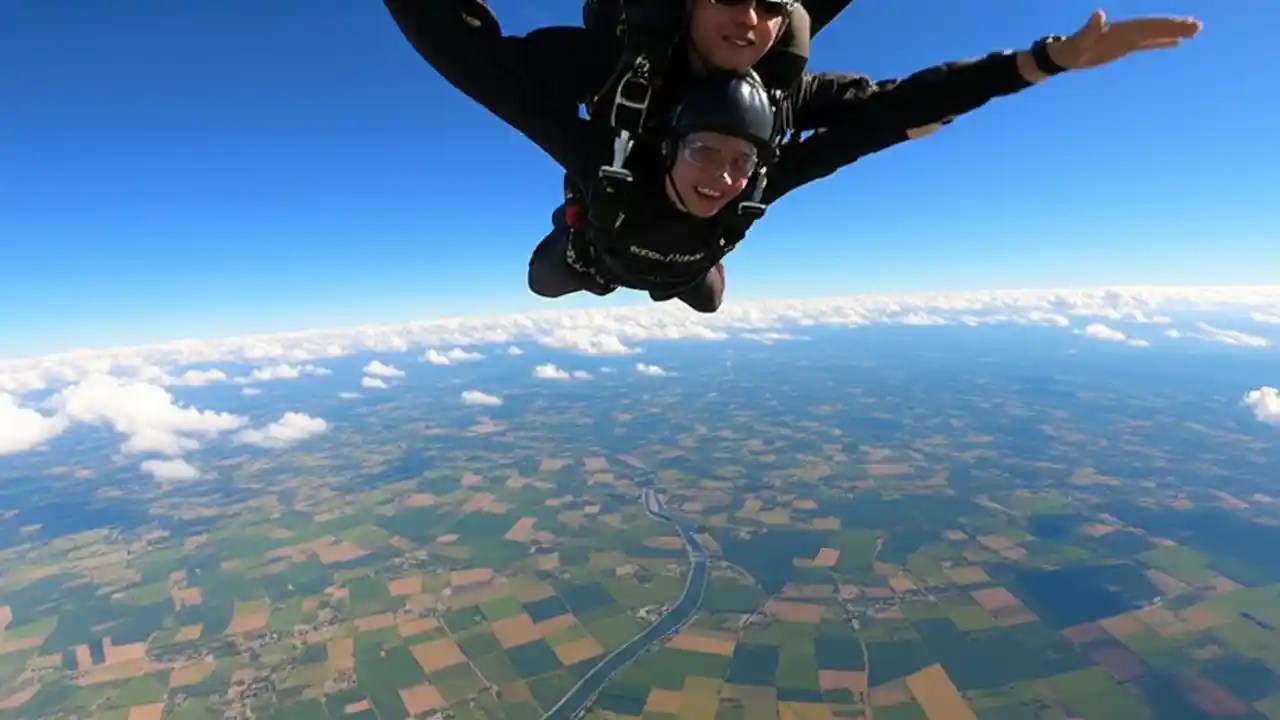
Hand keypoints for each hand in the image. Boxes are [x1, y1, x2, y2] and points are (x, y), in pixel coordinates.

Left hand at [1049, 9, 1201, 70]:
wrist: (1063, 55)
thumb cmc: (1070, 49)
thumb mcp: (1078, 42)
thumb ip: (1089, 29)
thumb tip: (1098, 13)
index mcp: (1119, 29)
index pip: (1147, 26)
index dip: (1165, 25)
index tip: (1184, 25)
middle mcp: (1126, 31)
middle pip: (1155, 27)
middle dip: (1176, 26)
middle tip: (1199, 27)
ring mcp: (1126, 38)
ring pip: (1154, 33)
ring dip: (1174, 31)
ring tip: (1195, 31)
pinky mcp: (1124, 46)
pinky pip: (1147, 43)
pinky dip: (1161, 42)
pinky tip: (1176, 42)